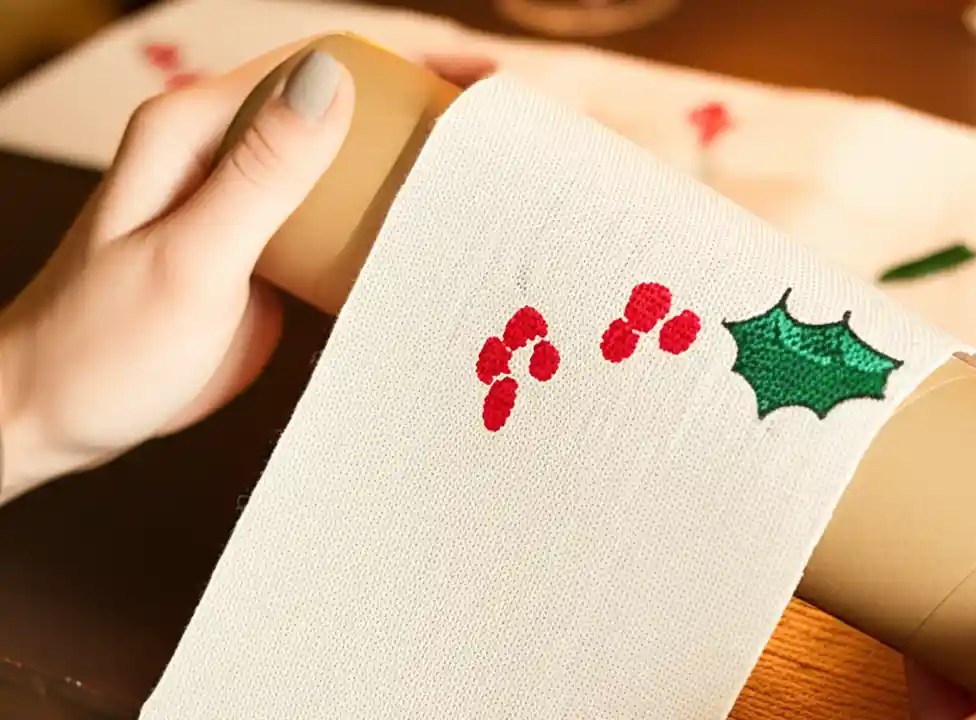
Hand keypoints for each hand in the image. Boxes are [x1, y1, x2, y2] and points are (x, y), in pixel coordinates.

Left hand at [0, 47, 493, 497]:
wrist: (60, 411)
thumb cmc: (103, 341)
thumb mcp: (190, 257)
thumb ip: (261, 174)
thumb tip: (332, 82)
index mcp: (198, 127)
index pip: (320, 66)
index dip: (408, 62)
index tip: (484, 82)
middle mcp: (228, 151)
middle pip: (346, 109)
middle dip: (426, 112)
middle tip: (507, 139)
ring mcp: (251, 203)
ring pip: (349, 167)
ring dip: (414, 172)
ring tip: (492, 188)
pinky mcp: (268, 253)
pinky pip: (339, 224)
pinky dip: (387, 227)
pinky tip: (435, 246)